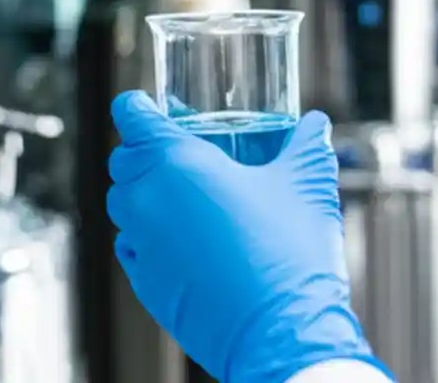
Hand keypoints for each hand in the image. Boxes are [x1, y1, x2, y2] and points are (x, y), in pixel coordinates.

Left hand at [107, 91, 388, 381]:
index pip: (132, 117)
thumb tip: (315, 124)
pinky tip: (182, 241)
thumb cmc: (289, 253)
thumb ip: (307, 145)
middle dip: (143, 150)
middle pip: (123, 162)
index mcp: (175, 162)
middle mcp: (146, 201)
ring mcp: (141, 246)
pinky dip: (147, 237)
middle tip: (178, 151)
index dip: (137, 105)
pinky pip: (132, 249)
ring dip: (143, 195)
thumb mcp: (307, 184)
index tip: (144, 104)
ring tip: (182, 198)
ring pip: (123, 207)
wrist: (281, 332)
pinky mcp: (145, 286)